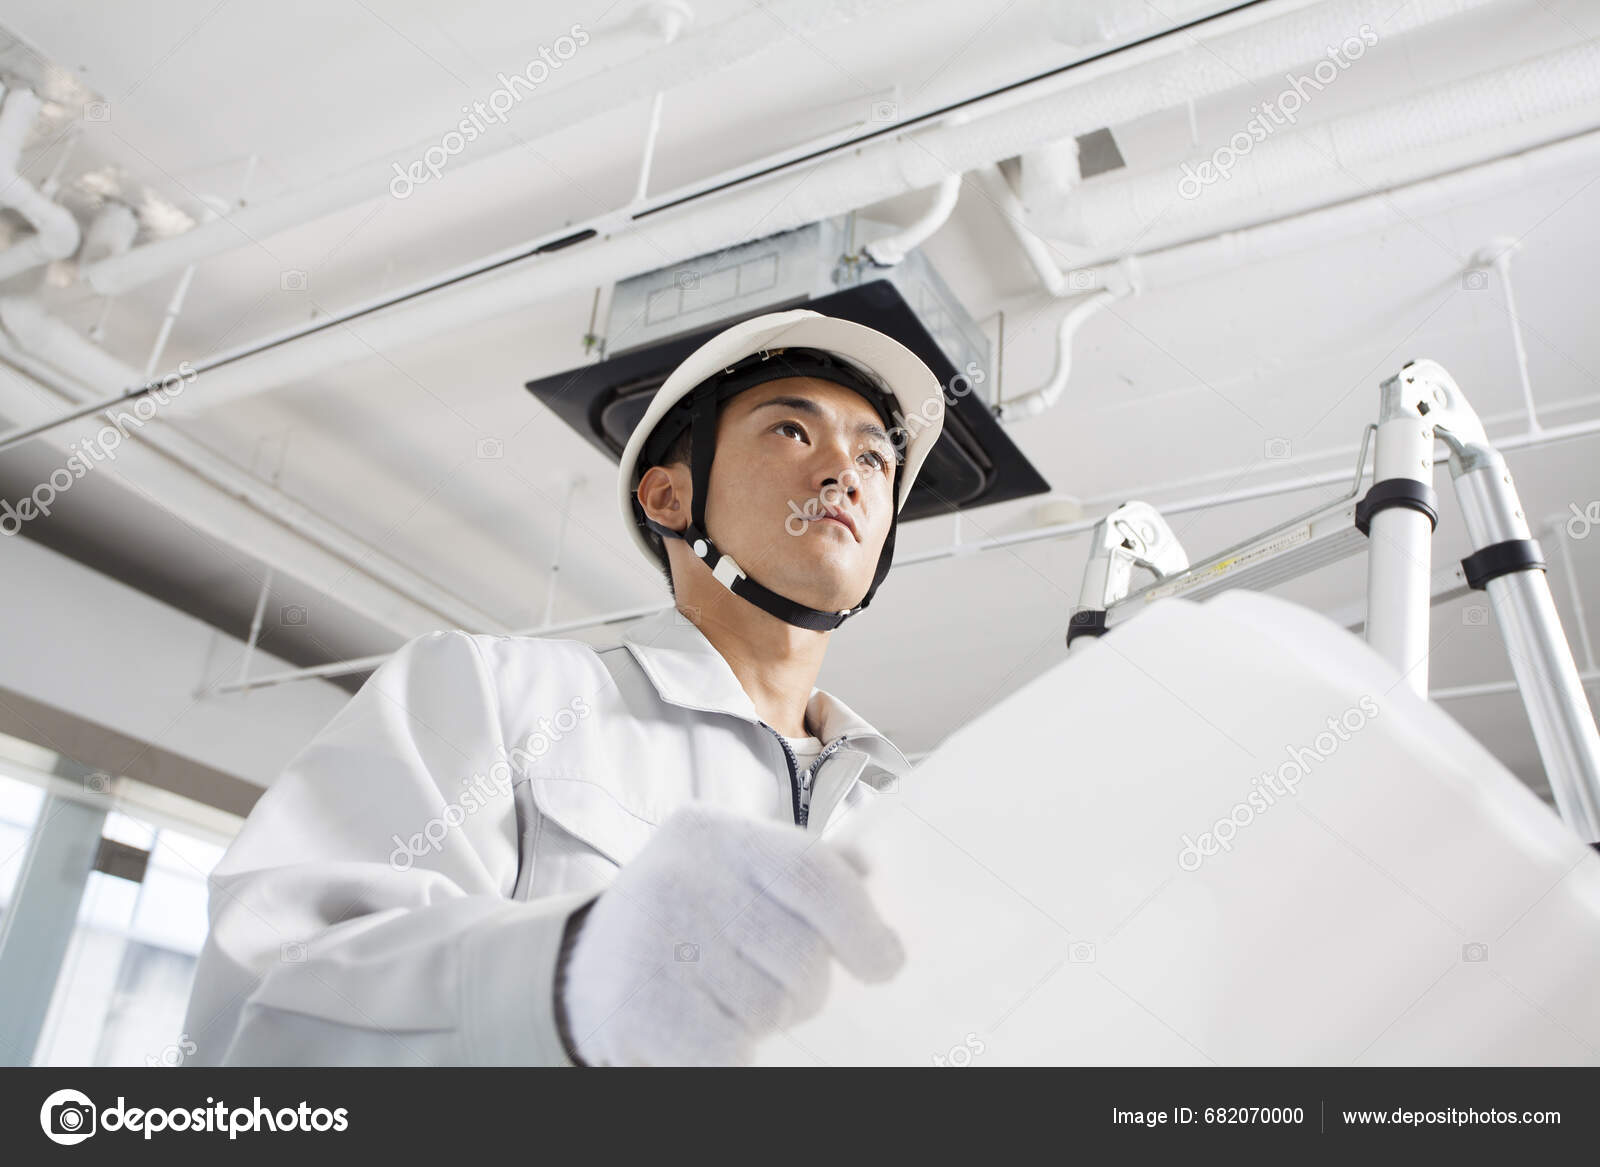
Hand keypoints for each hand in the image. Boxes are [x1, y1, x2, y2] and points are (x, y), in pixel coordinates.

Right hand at [553, 803, 903, 1065]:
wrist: (580, 972)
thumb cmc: (683, 921)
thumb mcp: (732, 871)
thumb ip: (799, 870)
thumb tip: (868, 872)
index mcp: (712, 833)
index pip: (813, 875)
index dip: (862, 927)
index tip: (885, 964)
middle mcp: (680, 876)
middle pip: (800, 952)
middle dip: (807, 987)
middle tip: (776, 989)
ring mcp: (653, 940)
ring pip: (770, 1007)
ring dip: (765, 1020)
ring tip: (725, 1000)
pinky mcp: (639, 1006)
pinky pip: (731, 1049)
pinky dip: (735, 1053)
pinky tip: (710, 1032)